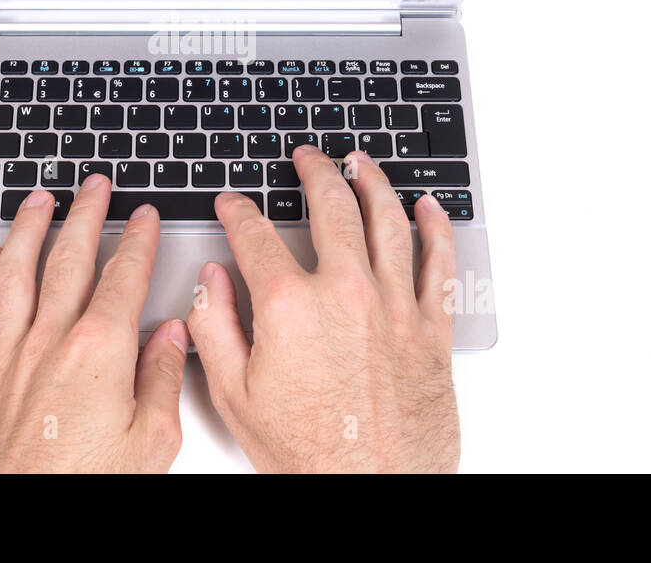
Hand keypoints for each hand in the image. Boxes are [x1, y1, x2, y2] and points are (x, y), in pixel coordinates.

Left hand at [0, 175, 188, 472]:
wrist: (19, 523)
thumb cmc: (86, 490)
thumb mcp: (152, 442)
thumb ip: (164, 380)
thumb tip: (174, 337)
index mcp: (99, 353)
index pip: (123, 278)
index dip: (137, 240)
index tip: (143, 217)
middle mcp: (48, 345)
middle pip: (68, 261)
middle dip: (84, 215)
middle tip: (94, 187)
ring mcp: (6, 360)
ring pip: (14, 275)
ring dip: (28, 230)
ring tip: (39, 200)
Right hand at [188, 145, 459, 472]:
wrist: (374, 491)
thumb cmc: (309, 455)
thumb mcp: (234, 395)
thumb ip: (215, 326)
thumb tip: (211, 281)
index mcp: (290, 305)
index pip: (256, 235)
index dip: (238, 212)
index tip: (233, 204)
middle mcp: (346, 293)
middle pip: (331, 207)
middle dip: (314, 172)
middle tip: (307, 158)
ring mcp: (394, 306)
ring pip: (387, 221)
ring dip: (372, 183)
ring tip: (361, 162)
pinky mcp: (430, 328)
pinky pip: (439, 263)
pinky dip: (436, 228)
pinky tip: (428, 208)